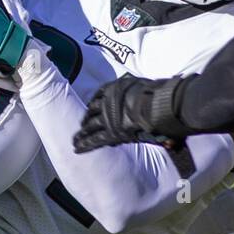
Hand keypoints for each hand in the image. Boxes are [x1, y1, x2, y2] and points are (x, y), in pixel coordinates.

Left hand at [74, 75, 190, 152]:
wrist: (157, 105)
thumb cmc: (156, 94)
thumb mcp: (142, 85)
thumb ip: (137, 90)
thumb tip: (143, 91)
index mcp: (114, 88)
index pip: (99, 95)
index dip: (95, 103)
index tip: (91, 108)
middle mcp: (107, 101)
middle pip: (92, 111)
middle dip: (86, 119)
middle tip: (81, 125)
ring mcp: (107, 117)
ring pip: (90, 126)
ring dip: (82, 133)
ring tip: (75, 139)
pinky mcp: (111, 132)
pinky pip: (95, 139)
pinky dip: (85, 143)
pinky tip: (78, 148)